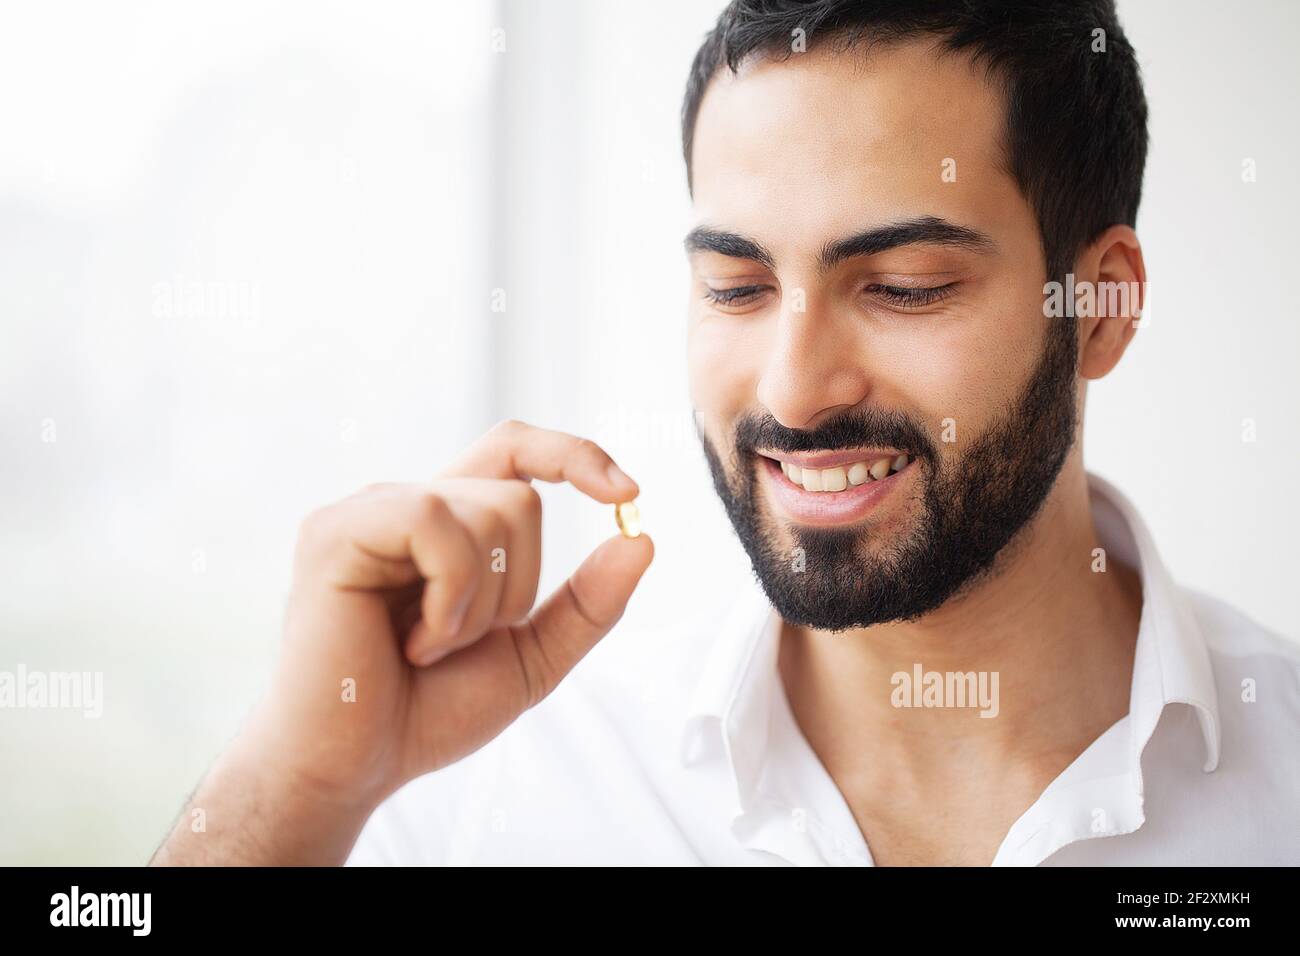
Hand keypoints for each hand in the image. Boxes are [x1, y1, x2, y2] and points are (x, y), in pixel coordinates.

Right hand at [152, 420, 651, 864]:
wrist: (357, 767)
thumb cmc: (427, 711)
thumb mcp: (533, 657)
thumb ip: (588, 603)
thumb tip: (642, 539)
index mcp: (449, 527)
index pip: (515, 451)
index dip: (574, 455)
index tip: (628, 496)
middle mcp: (408, 505)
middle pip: (519, 495)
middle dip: (519, 585)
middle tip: (458, 642)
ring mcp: (369, 512)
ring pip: (491, 508)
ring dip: (482, 602)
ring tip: (427, 647)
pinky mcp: (336, 531)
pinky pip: (434, 523)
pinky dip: (449, 595)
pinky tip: (411, 642)